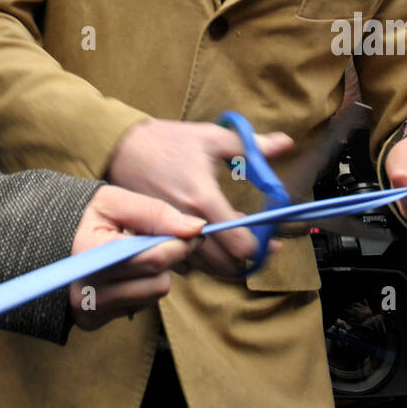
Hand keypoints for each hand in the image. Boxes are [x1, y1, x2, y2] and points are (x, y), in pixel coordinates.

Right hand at [68, 186, 203, 330]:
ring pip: (154, 295)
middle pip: (158, 281)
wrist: (50, 244)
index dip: (180, 244)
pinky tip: (127, 271)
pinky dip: (143, 286)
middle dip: (171, 257)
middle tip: (171, 238)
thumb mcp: (114, 202)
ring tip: (139, 253)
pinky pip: (141, 306)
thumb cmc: (86, 218)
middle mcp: (87, 289)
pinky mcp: (94, 321)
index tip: (195, 232)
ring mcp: (90, 309)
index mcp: (89, 253)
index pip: (152, 258)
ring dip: (157, 273)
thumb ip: (155, 212)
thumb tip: (195, 228)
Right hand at [106, 119, 293, 279]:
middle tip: (258, 246)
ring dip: (224, 262)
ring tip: (235, 244)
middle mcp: (186, 223)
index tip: (271, 239)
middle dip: (246, 261)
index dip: (261, 247)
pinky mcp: (155, 238)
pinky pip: (183, 264)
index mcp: (204, 199)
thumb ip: (251, 147)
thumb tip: (285, 143)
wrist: (121, 148)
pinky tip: (207, 242)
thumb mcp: (211, 138)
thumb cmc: (167, 141)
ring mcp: (168, 234)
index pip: (240, 245)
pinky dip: (200, 260)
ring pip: (206, 269)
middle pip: (226, 266)